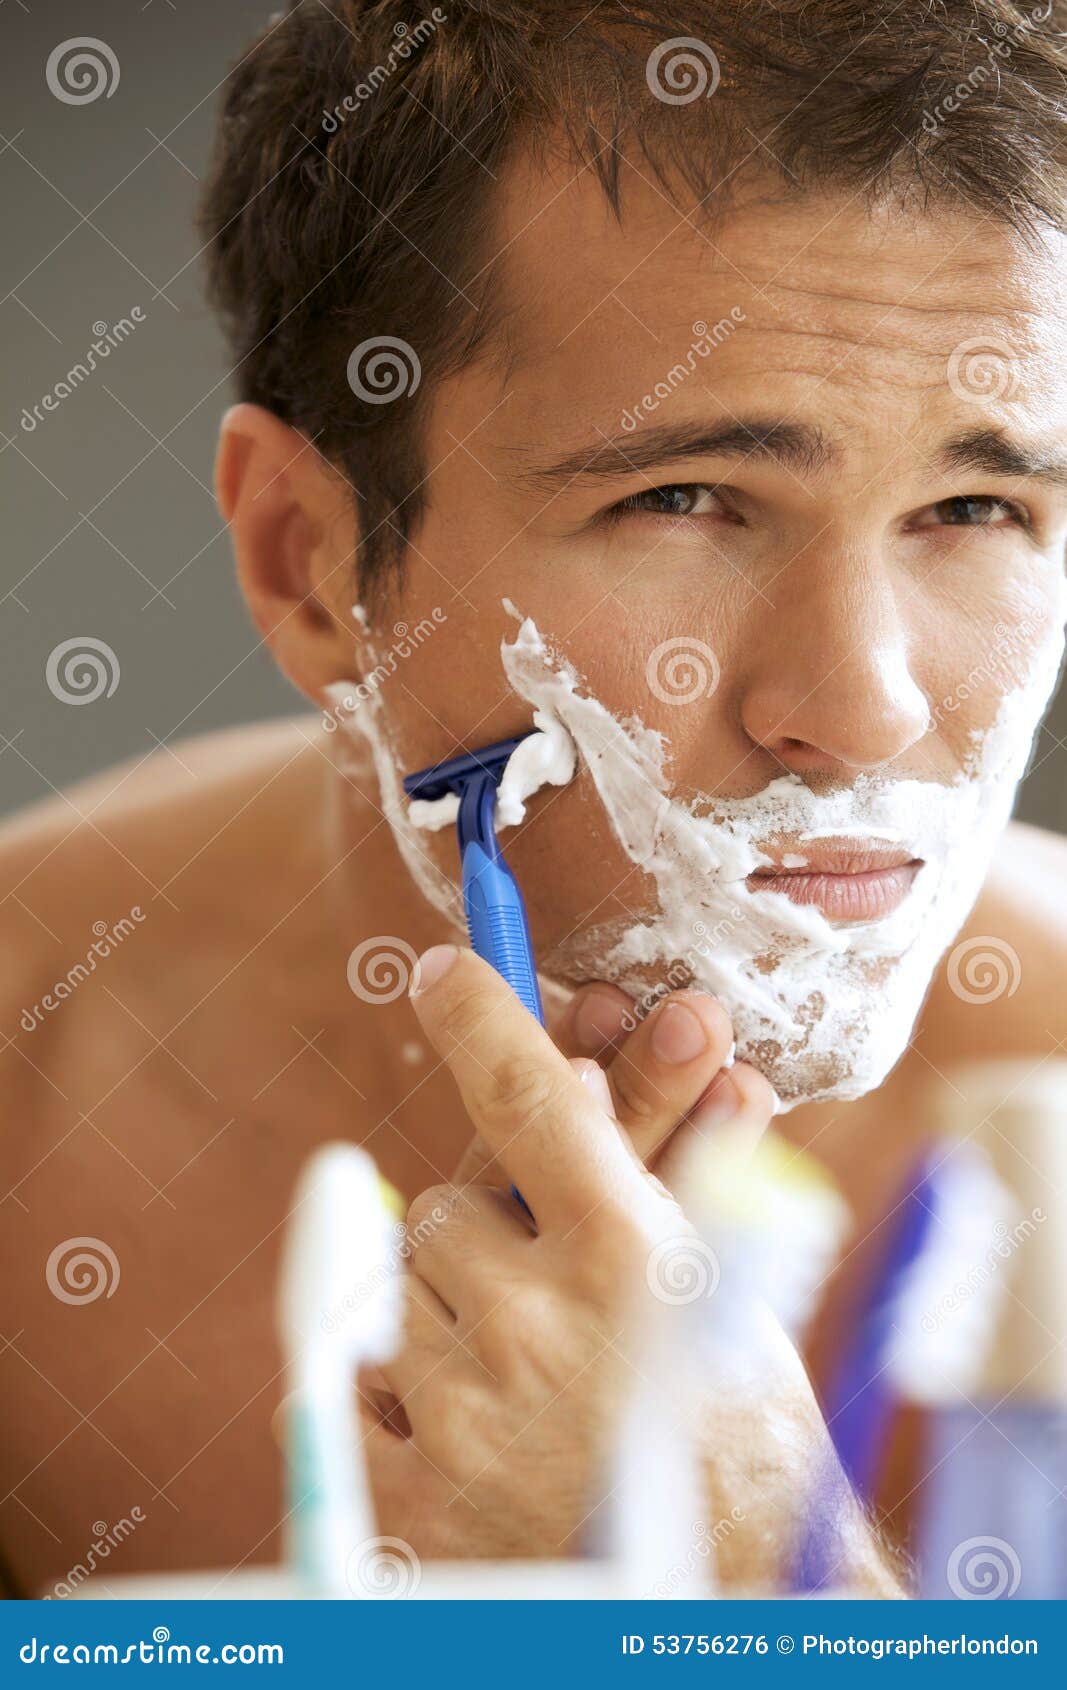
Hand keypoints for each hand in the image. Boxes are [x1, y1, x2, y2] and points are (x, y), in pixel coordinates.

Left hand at [362, 946, 898, 1592]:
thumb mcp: (720, 1289)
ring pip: (398, 1294)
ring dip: (444, 1318)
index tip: (442, 970)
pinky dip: (396, 1398)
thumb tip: (584, 1056)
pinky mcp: (410, 1496)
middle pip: (446, 1208)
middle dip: (486, 1240)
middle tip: (543, 1300)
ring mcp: (466, 1412)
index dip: (485, 1017)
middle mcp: (543, 1321)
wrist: (723, 1599)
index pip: (533, 1095)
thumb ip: (657, 1164)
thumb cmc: (738, 1436)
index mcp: (633, 1256)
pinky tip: (469, 1431)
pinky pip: (352, 1388)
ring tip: (521, 1383)